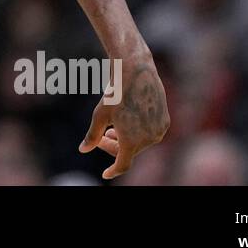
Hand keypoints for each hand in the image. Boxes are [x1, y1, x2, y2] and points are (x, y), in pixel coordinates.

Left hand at [78, 54, 168, 178]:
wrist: (136, 73)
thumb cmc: (115, 93)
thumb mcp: (99, 115)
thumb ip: (93, 136)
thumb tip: (82, 150)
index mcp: (132, 142)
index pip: (122, 165)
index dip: (112, 171)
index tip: (105, 174)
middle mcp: (149, 139)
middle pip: (129, 151)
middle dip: (114, 146)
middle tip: (103, 137)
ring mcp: (160, 131)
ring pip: (140, 143)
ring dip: (126, 139)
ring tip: (114, 128)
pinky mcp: (165, 121)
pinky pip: (150, 133)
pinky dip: (138, 132)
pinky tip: (129, 120)